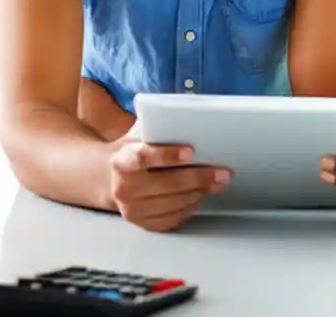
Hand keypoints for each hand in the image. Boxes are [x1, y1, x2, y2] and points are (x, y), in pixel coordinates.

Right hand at [108, 131, 230, 232]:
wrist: (113, 179)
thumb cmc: (135, 153)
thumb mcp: (140, 135)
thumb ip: (158, 126)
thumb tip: (187, 111)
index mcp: (122, 162)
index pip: (143, 157)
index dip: (168, 155)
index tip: (191, 151)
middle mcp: (124, 189)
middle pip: (168, 184)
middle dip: (199, 177)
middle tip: (222, 172)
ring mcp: (134, 210)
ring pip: (175, 203)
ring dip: (200, 192)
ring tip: (217, 182)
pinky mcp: (144, 224)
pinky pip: (174, 218)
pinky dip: (191, 206)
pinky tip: (199, 194)